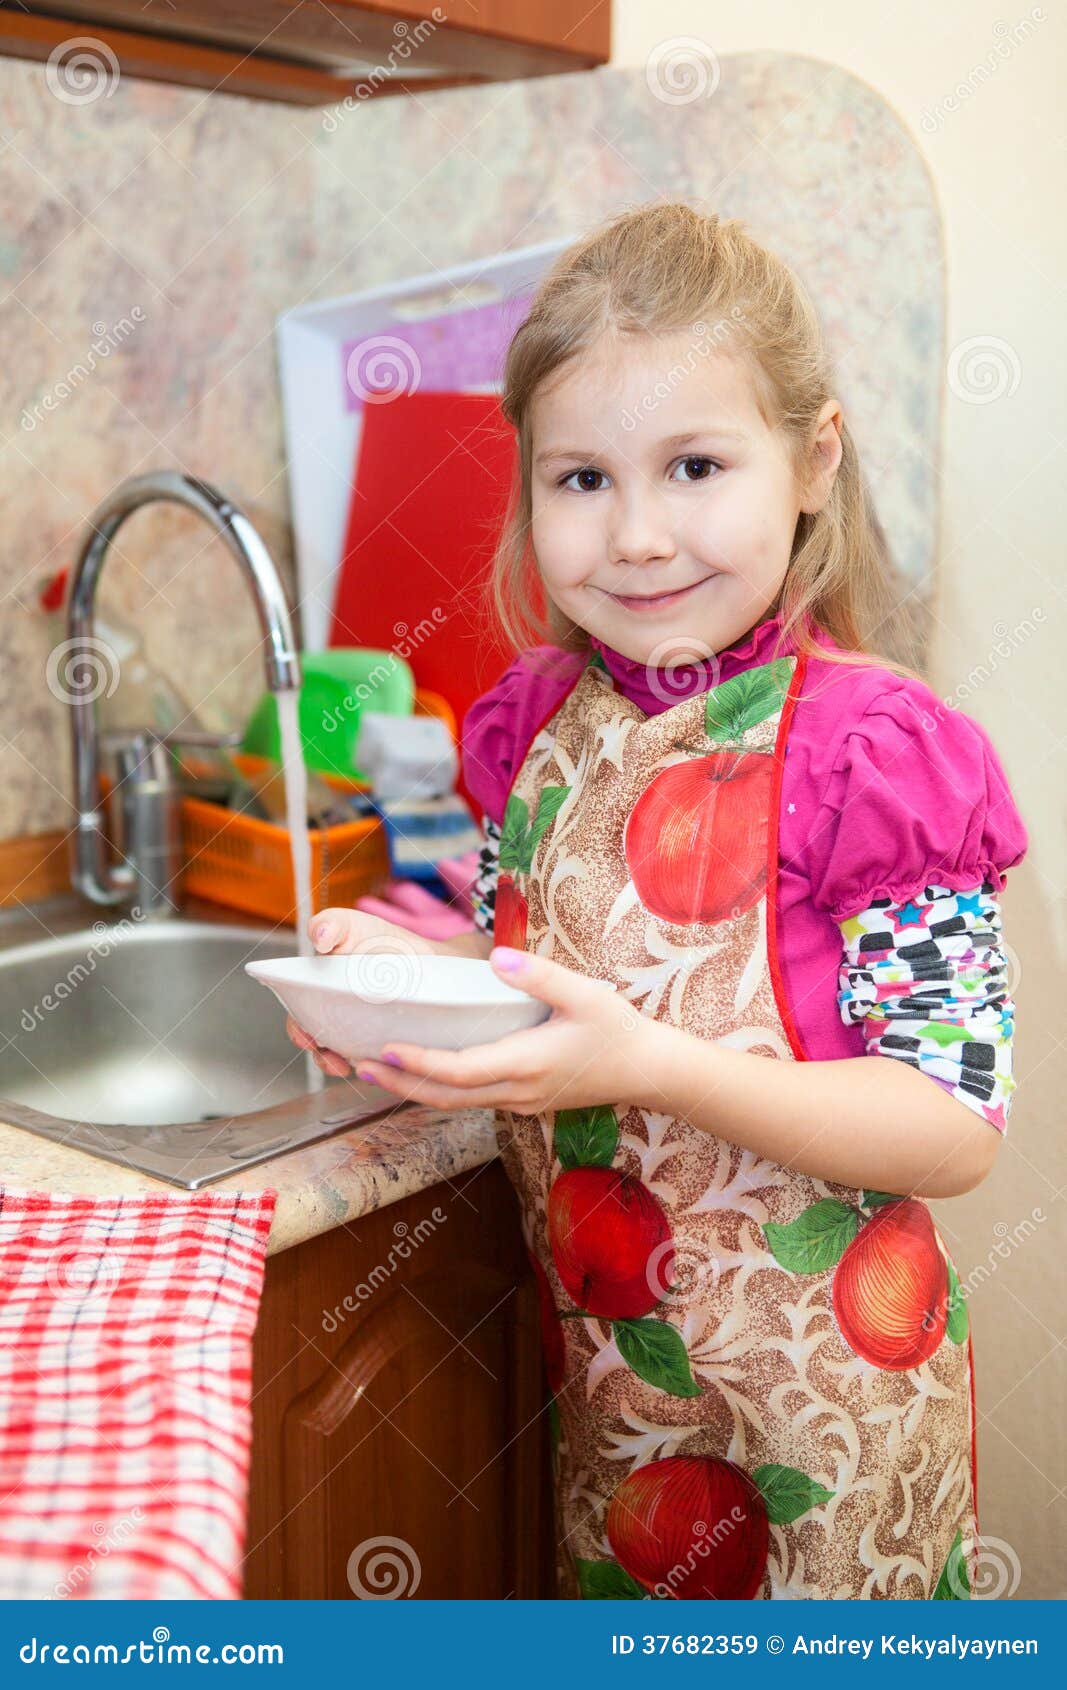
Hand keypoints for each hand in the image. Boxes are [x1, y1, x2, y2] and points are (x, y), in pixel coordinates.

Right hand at [286, 906, 434, 1076]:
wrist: (420, 954)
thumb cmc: (375, 938)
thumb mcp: (350, 925)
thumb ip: (330, 924)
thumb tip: (320, 938)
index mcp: (317, 994)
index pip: (299, 1020)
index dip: (300, 1033)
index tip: (308, 1039)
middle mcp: (333, 1018)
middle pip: (320, 1047)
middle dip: (323, 1058)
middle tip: (335, 1060)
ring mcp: (358, 1033)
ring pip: (346, 1059)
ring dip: (348, 1065)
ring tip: (357, 1065)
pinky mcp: (384, 1043)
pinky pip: (376, 1062)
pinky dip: (377, 1064)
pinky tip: (384, 1060)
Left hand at [350, 945, 673, 1113]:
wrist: (648, 1071)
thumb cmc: (618, 1030)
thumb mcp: (585, 995)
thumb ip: (540, 976)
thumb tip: (496, 959)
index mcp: (525, 1063)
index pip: (459, 1070)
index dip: (418, 1062)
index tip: (384, 1047)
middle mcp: (516, 1090)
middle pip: (445, 1096)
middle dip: (400, 1083)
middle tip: (358, 1065)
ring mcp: (519, 1100)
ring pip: (455, 1103)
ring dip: (415, 1089)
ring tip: (377, 1069)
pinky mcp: (523, 1099)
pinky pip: (471, 1099)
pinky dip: (439, 1089)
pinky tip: (422, 1072)